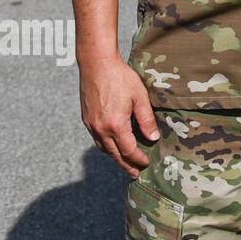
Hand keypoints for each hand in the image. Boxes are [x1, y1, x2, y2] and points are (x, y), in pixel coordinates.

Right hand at [80, 55, 159, 176]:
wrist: (97, 64)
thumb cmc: (121, 78)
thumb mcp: (140, 97)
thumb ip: (146, 119)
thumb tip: (153, 137)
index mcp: (115, 125)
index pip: (128, 150)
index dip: (138, 159)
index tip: (147, 164)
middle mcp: (100, 129)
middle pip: (114, 154)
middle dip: (126, 165)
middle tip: (135, 174)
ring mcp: (91, 125)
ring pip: (103, 148)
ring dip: (115, 157)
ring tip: (125, 163)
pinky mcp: (87, 119)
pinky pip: (97, 139)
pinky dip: (106, 147)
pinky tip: (113, 146)